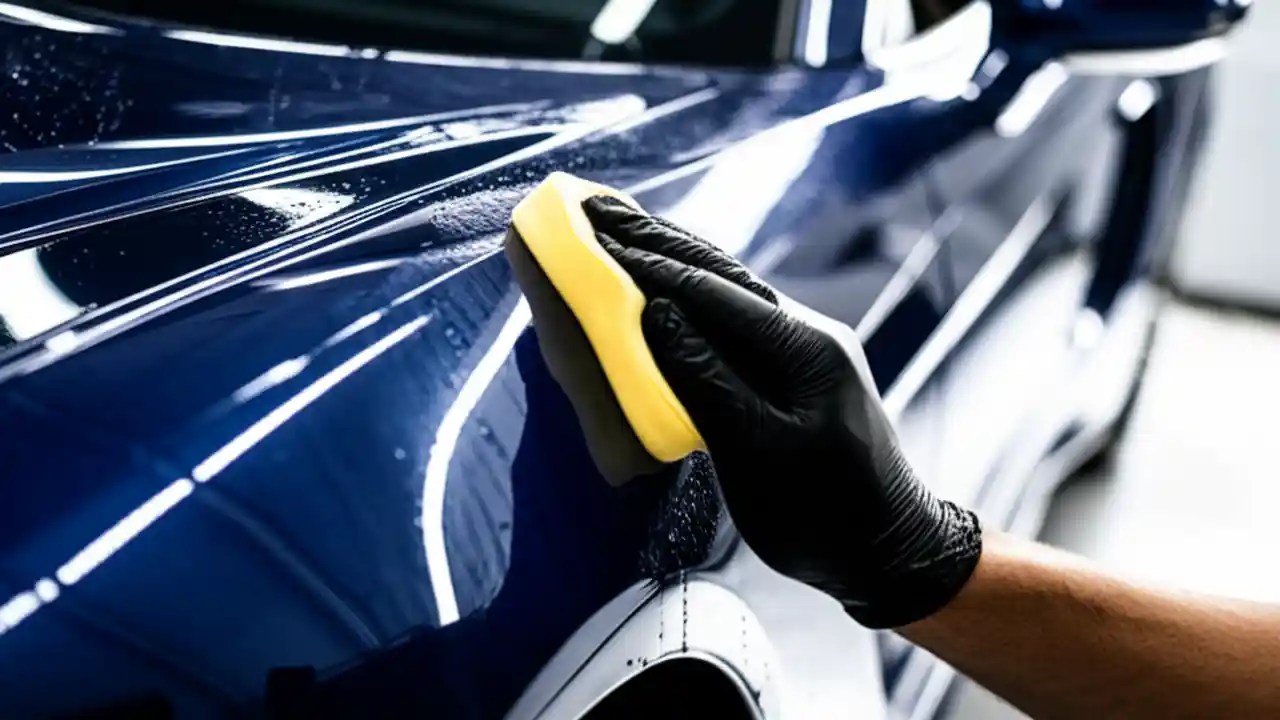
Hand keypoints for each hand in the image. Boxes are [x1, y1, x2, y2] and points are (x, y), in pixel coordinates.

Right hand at [583, 196, 982, 628]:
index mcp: (803, 347)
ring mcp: (802, 347)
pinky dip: (690, 294)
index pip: (711, 291)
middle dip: (655, 238)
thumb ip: (707, 380)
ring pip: (727, 288)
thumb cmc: (825, 514)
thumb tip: (657, 315)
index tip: (593, 237)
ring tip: (618, 227)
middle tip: (594, 207)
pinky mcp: (792, 368)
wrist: (887, 549)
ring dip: (672, 256)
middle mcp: (805, 332)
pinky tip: (663, 284)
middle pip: (720, 272)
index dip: (648, 264)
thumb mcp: (760, 454)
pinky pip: (732, 318)